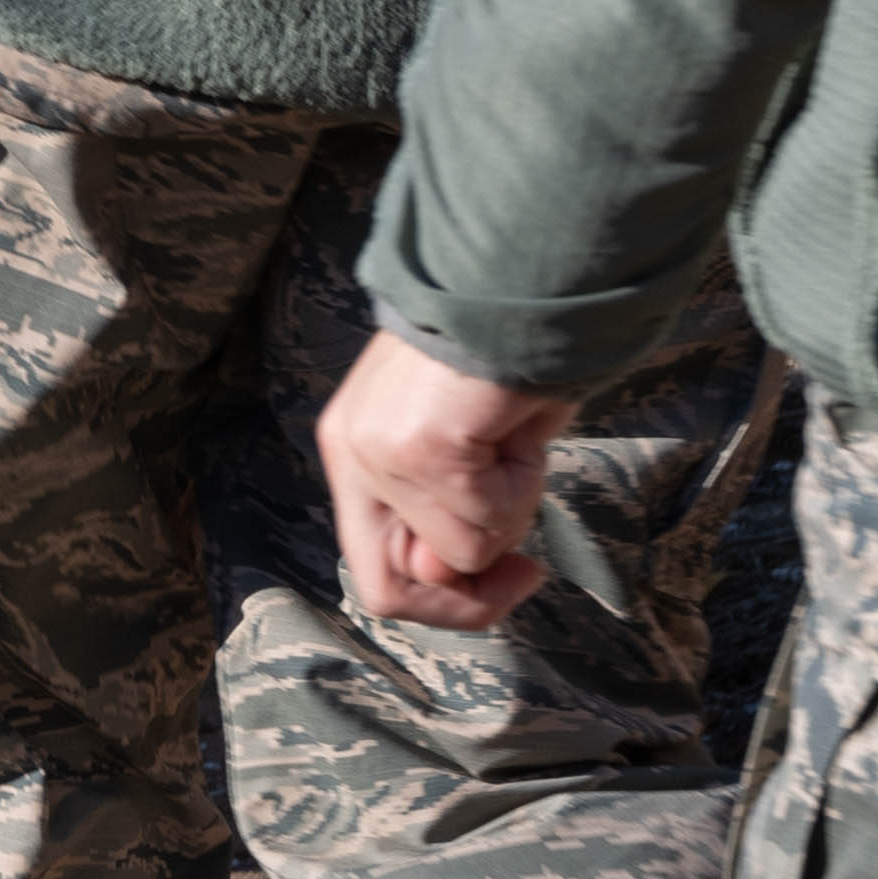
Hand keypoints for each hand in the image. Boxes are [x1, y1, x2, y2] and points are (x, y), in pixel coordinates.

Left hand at [319, 328, 577, 632]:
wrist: (518, 276)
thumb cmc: (503, 354)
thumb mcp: (468, 450)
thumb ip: (446, 519)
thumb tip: (446, 576)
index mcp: (353, 446)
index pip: (374, 572)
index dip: (446, 600)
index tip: (515, 573)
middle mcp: (352, 451)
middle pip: (389, 591)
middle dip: (468, 602)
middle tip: (525, 572)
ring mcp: (380, 451)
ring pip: (461, 551)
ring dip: (512, 506)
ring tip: (513, 437)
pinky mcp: (422, 447)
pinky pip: (487, 519)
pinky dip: (523, 483)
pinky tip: (516, 426)